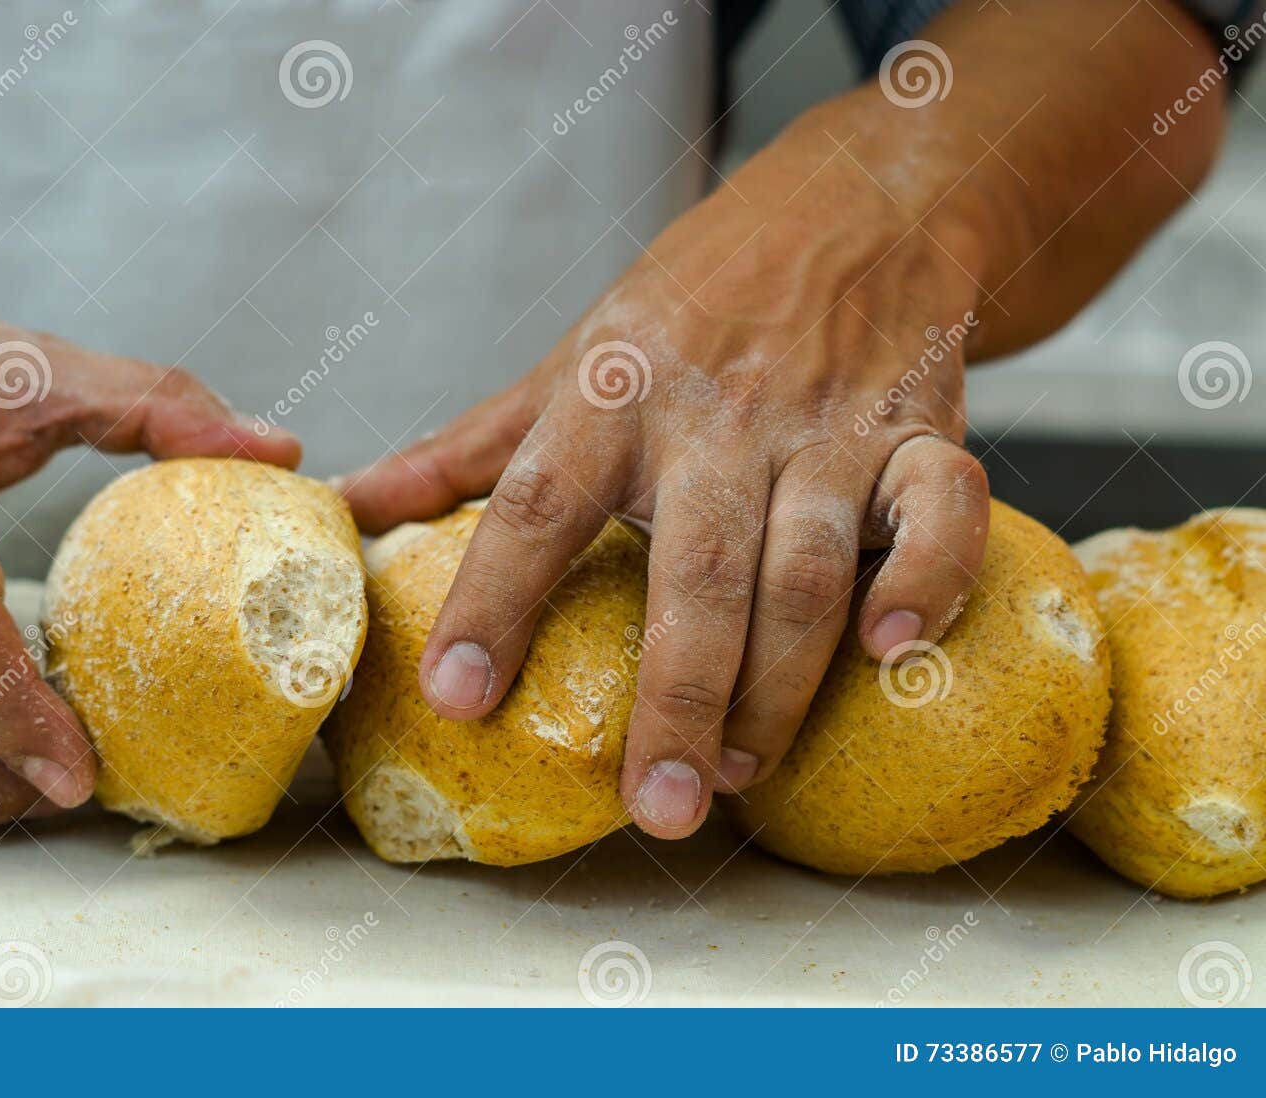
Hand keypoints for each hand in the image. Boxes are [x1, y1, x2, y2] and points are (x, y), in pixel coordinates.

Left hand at [341, 102, 991, 839]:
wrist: (853, 205)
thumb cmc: (693, 301)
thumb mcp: (572, 360)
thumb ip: (469, 444)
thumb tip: (356, 503)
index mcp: (611, 397)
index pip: (536, 504)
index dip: (492, 601)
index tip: (457, 697)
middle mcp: (716, 417)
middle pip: (693, 567)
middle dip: (674, 696)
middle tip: (654, 808)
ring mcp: (825, 426)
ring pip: (807, 568)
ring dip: (779, 683)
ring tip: (735, 774)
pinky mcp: (922, 430)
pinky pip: (943, 514)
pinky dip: (928, 582)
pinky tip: (893, 651)